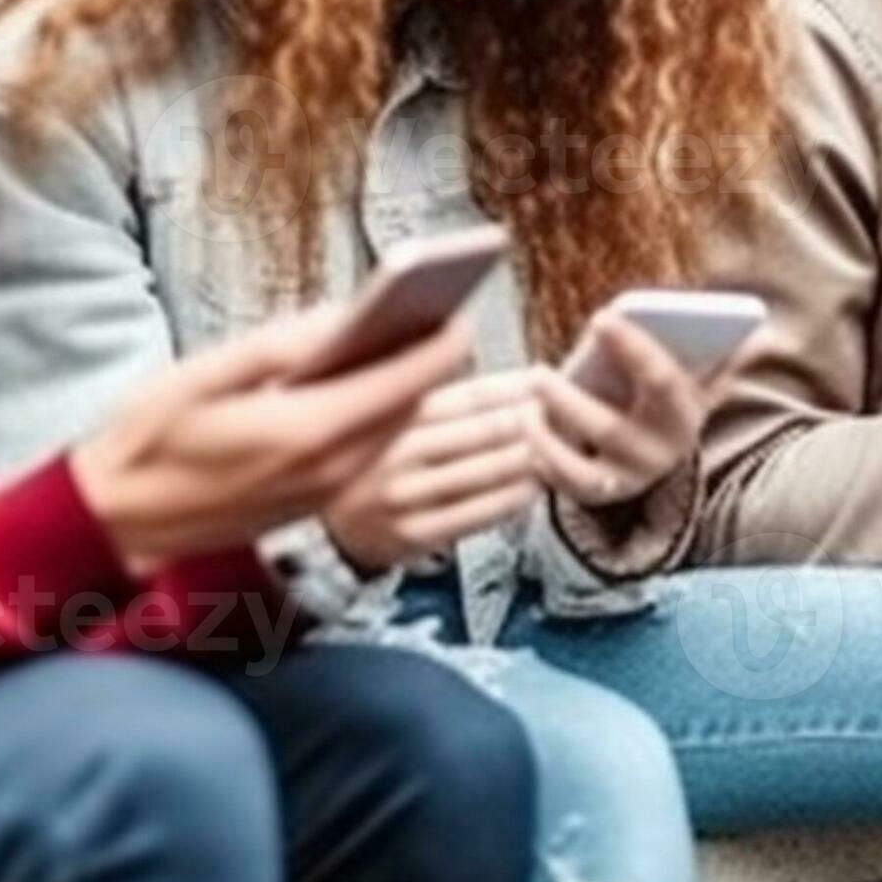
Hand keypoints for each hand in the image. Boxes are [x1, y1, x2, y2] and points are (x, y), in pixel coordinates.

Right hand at [70, 307, 474, 573]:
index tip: (459, 307)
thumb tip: (345, 317)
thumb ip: (284, 344)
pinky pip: (370, 452)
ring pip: (395, 430)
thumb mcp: (207, 373)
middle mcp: (331, 470)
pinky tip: (366, 384)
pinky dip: (381, 416)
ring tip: (408, 338)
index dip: (443, 342)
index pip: (407, 381)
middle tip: (436, 310)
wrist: (119, 520)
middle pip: (411, 406)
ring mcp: (327, 493)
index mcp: (308, 430)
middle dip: (429, 359)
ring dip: (408, 388)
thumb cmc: (151, 439)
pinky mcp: (317, 504)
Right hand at [319, 369, 544, 570]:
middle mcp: (394, 453)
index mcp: (385, 412)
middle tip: (564, 408)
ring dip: (533, 455)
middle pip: (484, 430)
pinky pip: (480, 513)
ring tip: (561, 443)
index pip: (464, 393)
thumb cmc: (359, 460)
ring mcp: (405, 496)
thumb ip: (415, 385)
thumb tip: (468, 347)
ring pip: (488, 470)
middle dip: (532, 417)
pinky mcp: (414, 535)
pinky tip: (535, 484)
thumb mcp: (370, 411)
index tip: (543, 377)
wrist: (316, 530)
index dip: (512, 385)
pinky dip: (515, 496)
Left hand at [528, 314, 725, 509]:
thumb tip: (767, 333)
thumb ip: (726, 357)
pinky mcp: (596, 496)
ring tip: (524, 405)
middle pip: (609, 429)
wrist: (660, 454)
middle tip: (537, 372)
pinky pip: (562, 486)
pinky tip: (527, 431)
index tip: (602, 316)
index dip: (634, 346)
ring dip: (546, 438)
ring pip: (580, 469)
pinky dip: (542, 460)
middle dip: (570, 400)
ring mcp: (625, 480)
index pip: (662, 379)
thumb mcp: (700, 382)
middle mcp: (658, 455)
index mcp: (685, 417)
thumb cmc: (669, 401)